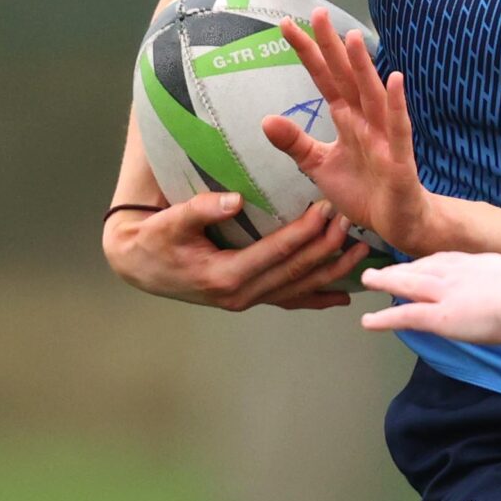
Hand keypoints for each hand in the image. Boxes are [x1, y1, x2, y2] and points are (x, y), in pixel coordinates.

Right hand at [103, 194, 367, 310]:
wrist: (139, 264)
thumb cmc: (155, 239)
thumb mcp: (170, 222)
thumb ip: (201, 210)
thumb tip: (235, 200)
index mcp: (225, 275)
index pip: (276, 252)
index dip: (304, 231)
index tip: (327, 209)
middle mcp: (241, 295)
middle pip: (295, 271)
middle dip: (326, 246)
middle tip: (351, 221)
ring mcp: (247, 300)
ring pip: (299, 289)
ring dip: (332, 272)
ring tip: (361, 252)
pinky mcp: (249, 298)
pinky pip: (289, 300)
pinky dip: (317, 298)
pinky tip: (342, 295)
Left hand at [260, 9, 431, 247]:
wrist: (396, 222)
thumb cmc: (363, 190)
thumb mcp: (318, 165)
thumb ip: (295, 142)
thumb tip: (265, 119)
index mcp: (347, 119)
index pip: (324, 79)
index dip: (307, 54)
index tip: (287, 27)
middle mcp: (366, 120)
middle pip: (346, 77)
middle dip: (332, 47)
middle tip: (318, 13)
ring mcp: (385, 136)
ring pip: (371, 95)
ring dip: (363, 66)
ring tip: (352, 37)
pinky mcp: (400, 157)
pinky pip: (399, 127)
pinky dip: (397, 105)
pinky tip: (395, 80)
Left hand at [361, 252, 500, 343]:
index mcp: (478, 263)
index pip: (448, 260)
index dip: (431, 262)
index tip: (421, 263)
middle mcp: (456, 273)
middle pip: (422, 267)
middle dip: (401, 268)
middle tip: (382, 268)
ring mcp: (445, 293)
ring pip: (407, 284)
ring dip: (385, 281)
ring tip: (367, 280)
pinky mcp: (440, 316)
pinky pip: (405, 316)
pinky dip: (383, 319)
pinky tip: (367, 322)